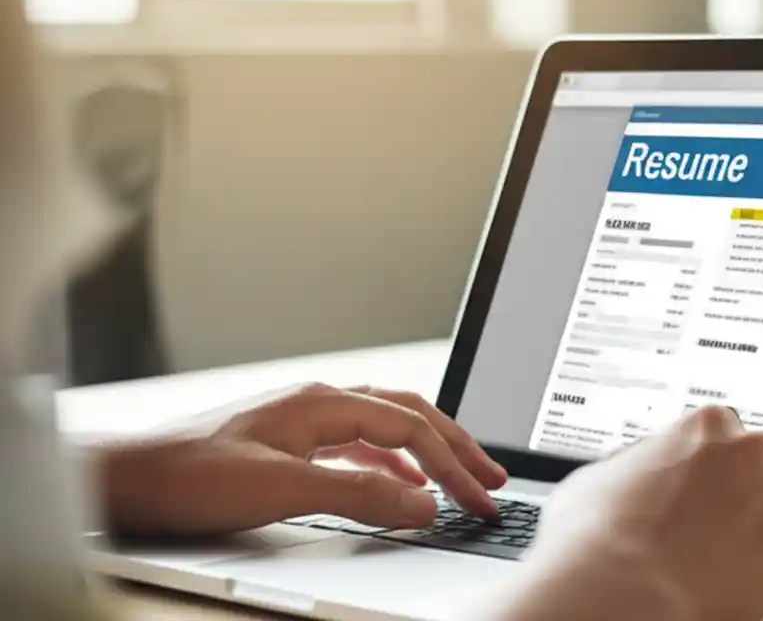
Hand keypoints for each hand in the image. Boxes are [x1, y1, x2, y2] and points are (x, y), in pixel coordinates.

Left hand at [98, 383, 506, 535]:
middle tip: (493, 479)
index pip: (412, 427)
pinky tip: (400, 486)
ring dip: (429, 454)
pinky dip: (393, 465)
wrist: (125, 478)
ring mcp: (304, 422)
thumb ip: (358, 494)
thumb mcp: (281, 489)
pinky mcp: (289, 443)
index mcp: (323, 403)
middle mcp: (319, 404)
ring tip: (461, 479)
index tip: (479, 499)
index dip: (453, 464)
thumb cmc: (189, 475)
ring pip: (387, 430)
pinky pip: (360, 447)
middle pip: (409, 417)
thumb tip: (423, 503)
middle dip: (457, 447)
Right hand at [487, 407, 762, 620]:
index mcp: (702, 429)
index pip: (731, 429)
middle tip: (748, 507)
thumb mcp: (597, 479)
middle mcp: (749, 453)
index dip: (722, 462)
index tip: (712, 483)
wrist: (613, 590)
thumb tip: (635, 472)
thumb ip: (636, 465)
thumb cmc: (593, 543)